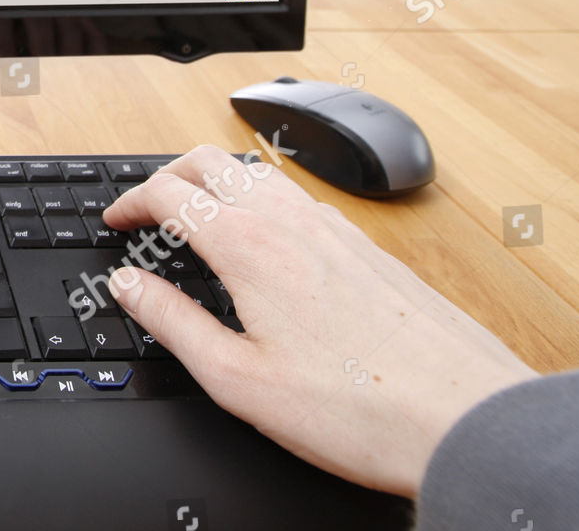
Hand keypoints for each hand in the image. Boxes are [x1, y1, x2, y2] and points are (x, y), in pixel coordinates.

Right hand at [101, 145, 535, 497]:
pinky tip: (264, 240)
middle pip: (209, 161)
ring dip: (213, 182)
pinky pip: (294, 195)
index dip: (130, 203)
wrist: (462, 416)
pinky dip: (258, 200)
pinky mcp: (363, 243)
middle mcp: (290, 220)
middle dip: (166, 176)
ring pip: (255, 172)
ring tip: (197, 219)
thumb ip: (172, 323)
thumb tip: (129, 286)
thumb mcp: (237, 380)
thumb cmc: (356, 408)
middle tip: (146, 210)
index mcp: (249, 246)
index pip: (169, 194)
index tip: (116, 223)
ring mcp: (332, 226)